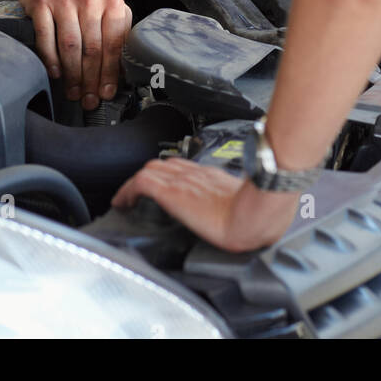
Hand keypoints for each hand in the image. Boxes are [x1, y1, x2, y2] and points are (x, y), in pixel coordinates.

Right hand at [19, 0, 131, 109]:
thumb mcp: (108, 7)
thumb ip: (117, 32)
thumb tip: (121, 71)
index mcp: (111, 1)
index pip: (113, 43)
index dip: (111, 72)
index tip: (107, 92)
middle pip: (92, 48)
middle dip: (91, 79)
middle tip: (88, 99)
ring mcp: (63, 0)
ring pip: (70, 46)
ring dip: (72, 74)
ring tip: (73, 91)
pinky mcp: (41, 2)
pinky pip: (46, 37)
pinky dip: (51, 59)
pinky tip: (55, 73)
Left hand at [113, 157, 299, 252]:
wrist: (256, 215)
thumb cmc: (258, 214)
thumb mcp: (246, 205)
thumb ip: (239, 203)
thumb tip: (245, 216)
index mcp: (214, 178)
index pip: (184, 167)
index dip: (168, 174)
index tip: (161, 186)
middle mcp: (196, 174)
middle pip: (164, 165)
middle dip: (150, 176)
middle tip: (139, 193)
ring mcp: (184, 181)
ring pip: (150, 170)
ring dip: (137, 183)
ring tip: (128, 198)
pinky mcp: (173, 193)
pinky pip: (142, 183)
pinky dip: (128, 191)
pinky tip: (122, 203)